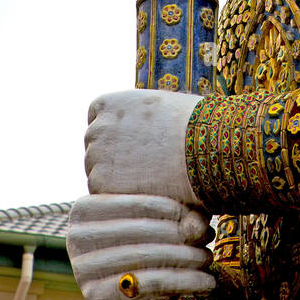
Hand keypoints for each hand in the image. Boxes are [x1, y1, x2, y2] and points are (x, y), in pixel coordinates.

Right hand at [67, 194, 215, 299]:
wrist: (123, 291)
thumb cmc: (140, 244)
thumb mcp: (152, 224)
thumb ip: (176, 216)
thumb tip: (196, 224)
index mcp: (83, 208)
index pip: (138, 203)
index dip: (173, 208)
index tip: (199, 214)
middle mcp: (75, 237)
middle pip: (142, 230)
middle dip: (181, 234)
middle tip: (208, 236)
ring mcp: (82, 268)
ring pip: (147, 256)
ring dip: (186, 258)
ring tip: (208, 257)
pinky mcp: (95, 297)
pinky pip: (148, 284)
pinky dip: (182, 282)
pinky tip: (205, 281)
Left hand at [84, 89, 201, 205]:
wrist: (203, 147)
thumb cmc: (193, 126)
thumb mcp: (161, 105)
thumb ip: (138, 116)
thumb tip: (135, 130)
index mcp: (109, 103)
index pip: (99, 120)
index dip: (117, 133)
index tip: (135, 143)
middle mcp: (97, 127)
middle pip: (96, 147)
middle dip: (114, 156)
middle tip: (144, 167)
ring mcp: (96, 155)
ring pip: (98, 171)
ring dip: (116, 178)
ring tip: (148, 180)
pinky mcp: (100, 183)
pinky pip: (103, 193)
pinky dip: (120, 196)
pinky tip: (143, 192)